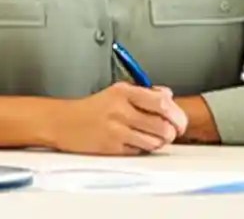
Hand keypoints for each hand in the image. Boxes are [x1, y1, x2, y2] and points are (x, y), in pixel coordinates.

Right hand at [47, 82, 188, 154]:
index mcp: (124, 93)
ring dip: (160, 142)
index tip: (180, 120)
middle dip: (173, 131)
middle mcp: (120, 110)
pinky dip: (144, 148)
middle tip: (173, 132)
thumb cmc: (92, 108)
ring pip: (153, 141)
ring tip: (155, 138)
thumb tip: (168, 96)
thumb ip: (145, 93)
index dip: (176, 114)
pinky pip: (139, 150)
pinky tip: (138, 142)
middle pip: (161, 125)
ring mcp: (116, 130)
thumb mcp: (117, 92)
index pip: (161, 103)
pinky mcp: (111, 147)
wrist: (63, 122)